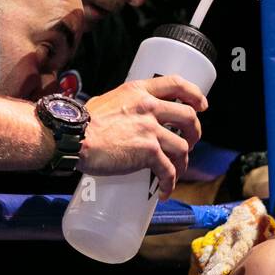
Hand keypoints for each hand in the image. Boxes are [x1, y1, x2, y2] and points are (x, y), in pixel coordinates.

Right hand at [78, 74, 207, 198]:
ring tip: (175, 171)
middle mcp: (149, 107)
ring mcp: (150, 129)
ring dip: (183, 162)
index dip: (194, 94)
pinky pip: (168, 171)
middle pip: (188, 116)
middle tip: (191, 142)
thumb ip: (127, 105)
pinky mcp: (148, 152)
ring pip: (183, 147)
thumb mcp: (108, 100)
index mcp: (139, 91)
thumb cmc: (83, 122)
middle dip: (195, 132)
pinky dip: (170, 183)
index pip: (176, 83)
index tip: (202, 105)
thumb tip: (133, 117)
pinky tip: (165, 191)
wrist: (72, 137)